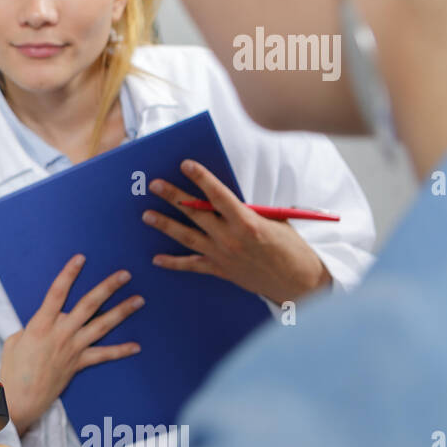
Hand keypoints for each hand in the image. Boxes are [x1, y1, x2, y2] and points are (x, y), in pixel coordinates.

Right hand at [0, 254, 144, 436]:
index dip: (69, 274)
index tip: (80, 258)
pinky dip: (120, 351)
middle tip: (125, 275)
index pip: (56, 293)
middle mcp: (60, 333)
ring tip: (138, 300)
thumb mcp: (14, 341)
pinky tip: (136, 346)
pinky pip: (103, 355)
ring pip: (101, 326)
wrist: (19, 398)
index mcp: (40, 324)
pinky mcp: (79, 364)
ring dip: (121, 311)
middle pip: (88, 305)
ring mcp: (72, 348)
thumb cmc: (12, 369)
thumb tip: (44, 324)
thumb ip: (32, 328)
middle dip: (107, 288)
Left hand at [142, 159, 331, 305]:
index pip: (218, 195)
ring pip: (187, 237)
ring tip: (147, 215)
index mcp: (248, 222)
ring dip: (165, 225)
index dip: (201, 178)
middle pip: (196, 213)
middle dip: (173, 197)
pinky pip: (192, 265)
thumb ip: (249, 210)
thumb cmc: (291, 248)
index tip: (186, 164)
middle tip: (155, 185)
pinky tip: (156, 258)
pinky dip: (173, 262)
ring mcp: (223, 255)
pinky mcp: (220, 270)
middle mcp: (231, 238)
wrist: (299, 282)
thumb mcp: (275, 221)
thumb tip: (225, 197)